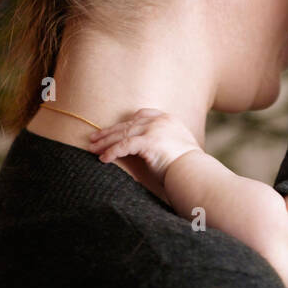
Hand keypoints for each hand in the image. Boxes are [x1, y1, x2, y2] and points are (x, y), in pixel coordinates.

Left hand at [87, 108, 202, 182]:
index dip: (125, 122)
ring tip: (92, 148)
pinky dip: (112, 152)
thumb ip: (164, 143)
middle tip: (94, 138)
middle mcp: (160, 121)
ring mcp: (154, 130)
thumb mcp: (177, 148)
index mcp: (168, 119)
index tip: (113, 129)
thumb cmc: (188, 166)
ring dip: (105, 142)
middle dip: (109, 132)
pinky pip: (124, 145)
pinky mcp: (148, 141)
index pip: (142, 115)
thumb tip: (153, 152)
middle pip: (127, 124)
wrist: (195, 172)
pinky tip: (103, 159)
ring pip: (123, 134)